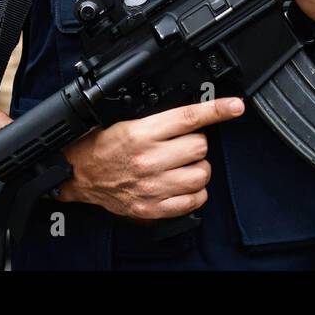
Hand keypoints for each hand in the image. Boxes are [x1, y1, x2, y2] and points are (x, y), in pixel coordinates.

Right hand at [57, 98, 243, 218]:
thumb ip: (160, 119)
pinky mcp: (153, 208)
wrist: (78, 175)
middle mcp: (149, 160)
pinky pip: (194, 200)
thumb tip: (194, 114)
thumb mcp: (127, 121)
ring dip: (198, 167)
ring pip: (202, 173)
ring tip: (183, 164)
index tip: (236, 106)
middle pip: (200, 146)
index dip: (217, 110)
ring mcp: (153, 187)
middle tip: (183, 142)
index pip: (189, 118)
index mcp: (142, 132)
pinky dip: (195, 191)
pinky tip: (183, 183)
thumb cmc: (102, 146)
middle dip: (197, 142)